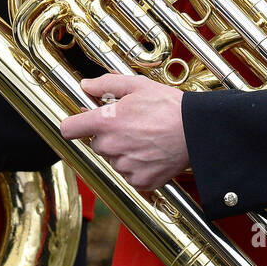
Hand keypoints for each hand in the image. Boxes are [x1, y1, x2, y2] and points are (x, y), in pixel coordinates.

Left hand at [60, 73, 187, 190]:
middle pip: (96, 144)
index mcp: (106, 122)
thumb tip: (86, 84)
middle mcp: (112, 146)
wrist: (197, 131)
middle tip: (129, 125)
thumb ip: (107, 84)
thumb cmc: (169, 106)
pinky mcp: (140, 181)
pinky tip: (151, 152)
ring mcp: (125, 166)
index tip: (80, 123)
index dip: (74, 124)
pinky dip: (137, 166)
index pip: (69, 129)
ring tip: (145, 138)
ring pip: (113, 159)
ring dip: (123, 151)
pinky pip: (129, 174)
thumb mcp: (137, 85)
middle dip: (108, 135)